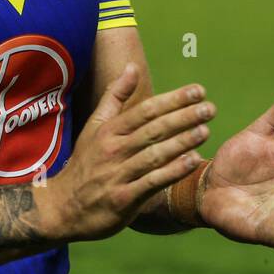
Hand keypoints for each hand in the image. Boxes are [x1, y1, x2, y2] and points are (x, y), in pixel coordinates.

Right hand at [39, 64, 212, 242]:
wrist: (62, 206)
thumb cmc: (85, 163)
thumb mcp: (95, 126)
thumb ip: (115, 96)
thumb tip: (132, 67)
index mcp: (110, 130)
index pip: (146, 109)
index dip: (173, 99)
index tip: (198, 90)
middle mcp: (114, 149)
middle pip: (153, 129)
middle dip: (184, 117)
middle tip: (210, 108)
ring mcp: (118, 175)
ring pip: (154, 154)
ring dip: (182, 142)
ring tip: (205, 130)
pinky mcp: (123, 199)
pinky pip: (152, 182)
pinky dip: (173, 171)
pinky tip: (193, 162)